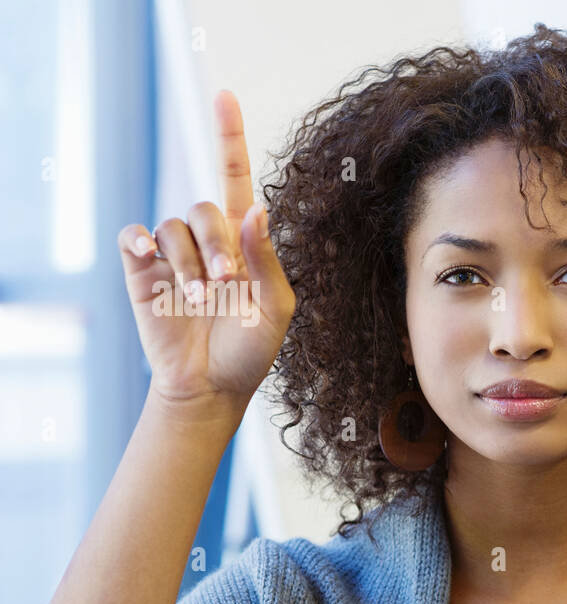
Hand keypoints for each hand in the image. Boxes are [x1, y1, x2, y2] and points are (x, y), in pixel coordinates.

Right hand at [117, 90, 295, 409]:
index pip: (235, 178)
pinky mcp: (142, 271)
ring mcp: (172, 254)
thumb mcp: (276, 308)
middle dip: (216, 245)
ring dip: (188, 263)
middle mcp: (207, 240)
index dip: (228, 137)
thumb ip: (268, 260)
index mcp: (244, 241)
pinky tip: (148, 259)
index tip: (224, 95)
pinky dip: (139, 243)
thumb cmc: (251, 350)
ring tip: (199, 301)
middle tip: (225, 285)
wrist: (212, 387)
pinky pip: (134, 236)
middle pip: (204, 209)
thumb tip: (258, 210)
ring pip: (172, 227)